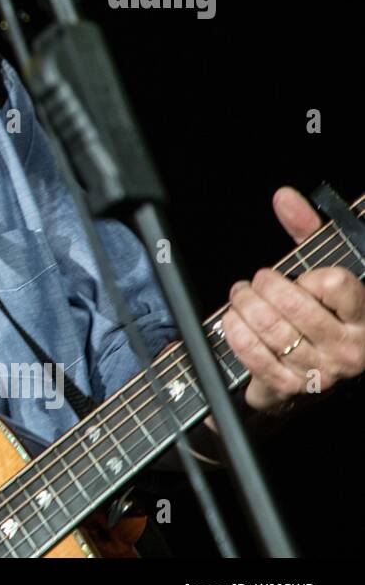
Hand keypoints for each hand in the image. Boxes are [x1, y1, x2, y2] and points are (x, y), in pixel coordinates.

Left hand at [222, 187, 364, 413]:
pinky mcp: (292, 387)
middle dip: (262, 287)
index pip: (335, 284)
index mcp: (363, 316)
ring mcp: (321, 371)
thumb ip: (307, 231)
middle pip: (294, 306)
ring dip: (243, 307)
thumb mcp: (322, 269)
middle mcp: (348, 348)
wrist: (318, 370)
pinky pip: (254, 355)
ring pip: (270, 329)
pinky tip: (232, 321)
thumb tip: (284, 197)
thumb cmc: (321, 314)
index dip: (308, 275)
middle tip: (251, 283)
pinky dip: (235, 333)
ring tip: (240, 297)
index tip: (298, 277)